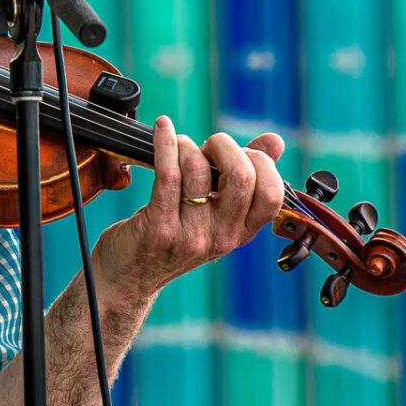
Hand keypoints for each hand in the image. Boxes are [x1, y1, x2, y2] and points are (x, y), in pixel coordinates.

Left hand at [94, 116, 285, 302]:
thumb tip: (277, 141)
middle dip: (224, 145)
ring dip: (186, 145)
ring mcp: (190, 235)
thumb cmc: (171, 238)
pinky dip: (165, 143)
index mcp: (240, 233)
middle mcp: (220, 237)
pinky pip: (167, 174)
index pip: (271, 194)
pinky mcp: (159, 228)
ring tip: (178, 145)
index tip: (237, 153)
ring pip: (197, 169)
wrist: (128, 277)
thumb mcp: (214, 215)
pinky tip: (163, 128)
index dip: (259, 162)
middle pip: (241, 177)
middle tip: (208, 145)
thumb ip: (245, 178)